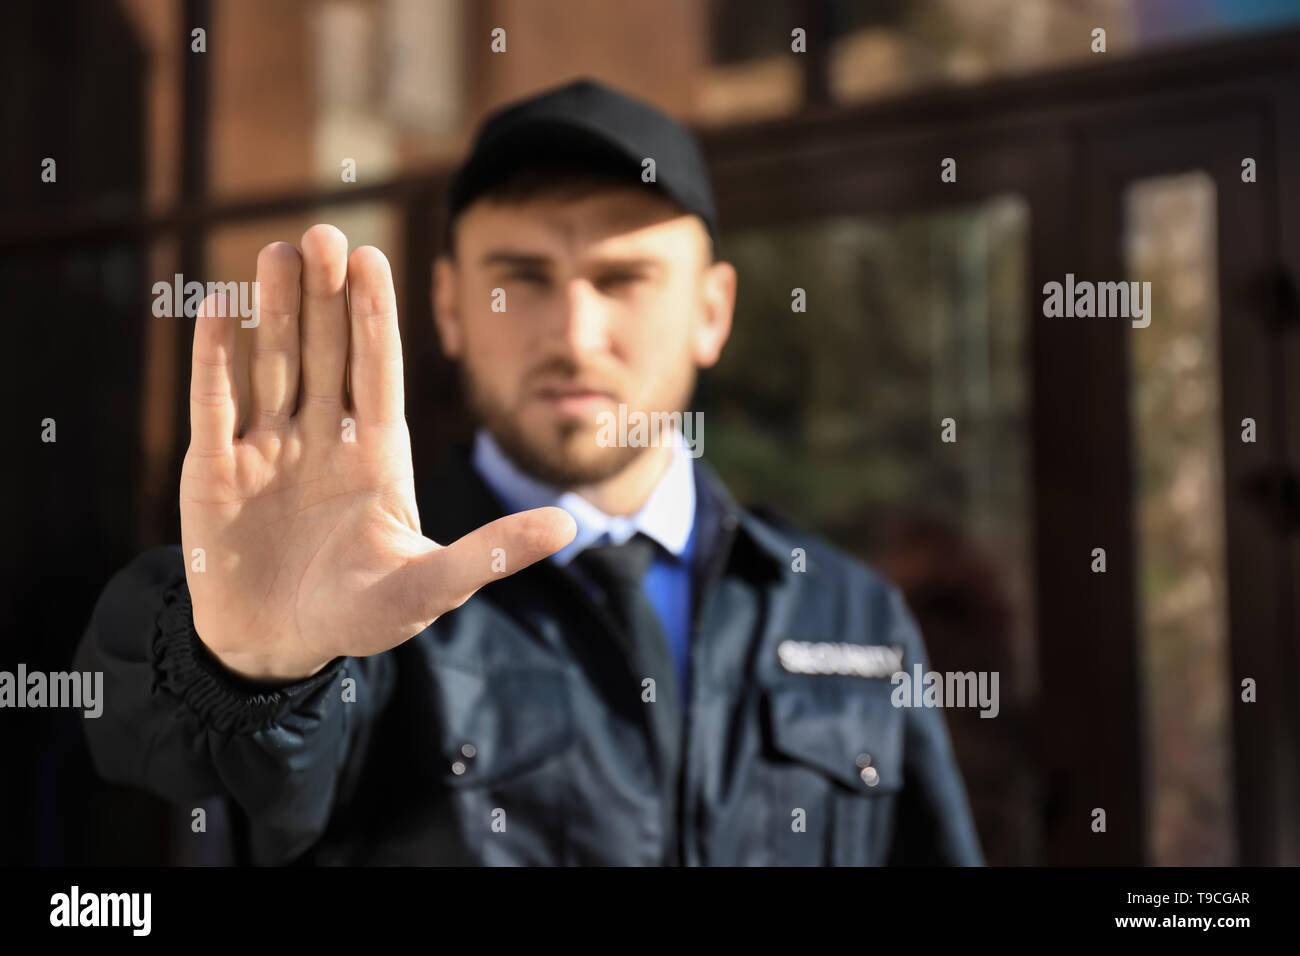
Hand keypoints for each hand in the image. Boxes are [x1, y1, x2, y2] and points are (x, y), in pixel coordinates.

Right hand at [178, 224, 575, 681]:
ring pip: (273, 364)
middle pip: (327, 353)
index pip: (379, 371)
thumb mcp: (429, 587)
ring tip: (277, 252)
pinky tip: (217, 309)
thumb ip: (490, 551)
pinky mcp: (213, 471)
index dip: (375, 316)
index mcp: (377, 454)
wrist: (278, 650)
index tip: (373, 259)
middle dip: (326, 296)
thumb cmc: (360, 616)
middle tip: (323, 234)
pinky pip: (214, 405)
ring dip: (275, 311)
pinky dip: (215, 360)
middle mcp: (323, 439)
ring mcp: (267, 449)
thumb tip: (568, 525)